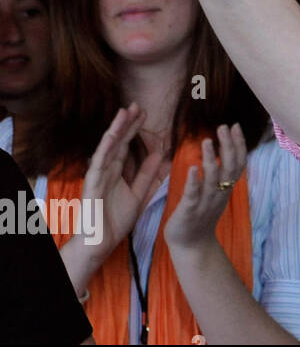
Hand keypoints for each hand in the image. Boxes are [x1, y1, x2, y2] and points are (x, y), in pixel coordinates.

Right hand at [79, 104, 165, 255]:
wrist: (101, 242)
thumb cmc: (116, 219)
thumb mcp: (139, 193)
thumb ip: (148, 174)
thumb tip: (159, 156)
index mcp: (116, 171)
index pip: (126, 145)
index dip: (135, 129)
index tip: (145, 112)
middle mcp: (106, 170)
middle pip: (117, 141)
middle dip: (126, 123)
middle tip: (136, 104)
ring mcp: (97, 176)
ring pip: (107, 148)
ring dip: (115, 129)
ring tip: (124, 112)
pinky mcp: (92, 185)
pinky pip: (98, 164)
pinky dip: (104, 149)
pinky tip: (111, 136)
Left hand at [163, 124, 246, 251]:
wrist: (192, 246)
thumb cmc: (200, 217)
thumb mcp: (215, 194)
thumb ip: (218, 176)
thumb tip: (220, 154)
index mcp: (225, 188)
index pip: (238, 163)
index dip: (238, 144)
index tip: (235, 126)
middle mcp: (219, 193)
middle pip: (230, 167)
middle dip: (228, 146)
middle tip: (224, 127)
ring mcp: (206, 202)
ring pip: (213, 178)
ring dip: (211, 158)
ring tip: (207, 140)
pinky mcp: (190, 210)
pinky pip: (194, 194)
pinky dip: (195, 181)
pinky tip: (193, 167)